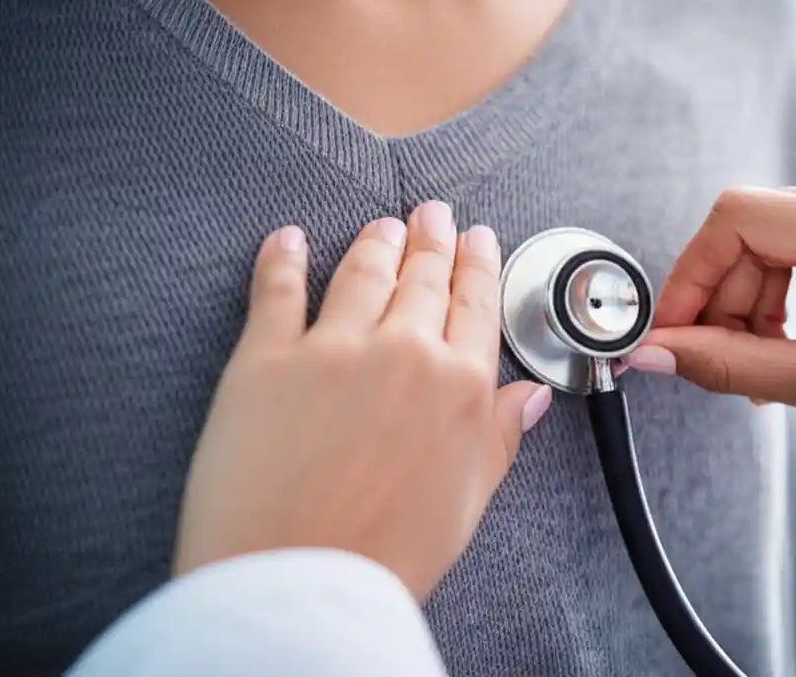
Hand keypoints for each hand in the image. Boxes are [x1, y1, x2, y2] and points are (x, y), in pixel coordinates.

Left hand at [174, 202, 552, 597]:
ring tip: (382, 225)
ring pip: (361, 270)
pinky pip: (276, 288)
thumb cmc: (384, 555)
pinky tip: (288, 238)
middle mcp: (403, 352)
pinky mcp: (265, 358)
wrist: (297, 583)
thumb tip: (530, 397)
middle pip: (424, 276)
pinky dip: (282, 257)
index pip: (477, 305)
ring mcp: (332, 348)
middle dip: (432, 238)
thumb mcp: (464, 502)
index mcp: (459, 387)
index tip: (480, 239)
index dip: (479, 265)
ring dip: (375, 240)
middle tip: (433, 212)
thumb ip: (497, 437)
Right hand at [629, 171, 795, 491]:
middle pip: (757, 224)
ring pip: (782, 231)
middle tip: (722, 361)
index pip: (737, 217)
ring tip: (771, 360)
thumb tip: (651, 354)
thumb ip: (726, 362)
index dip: (691, 275)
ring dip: (760, 295)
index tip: (673, 331)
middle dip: (728, 296)